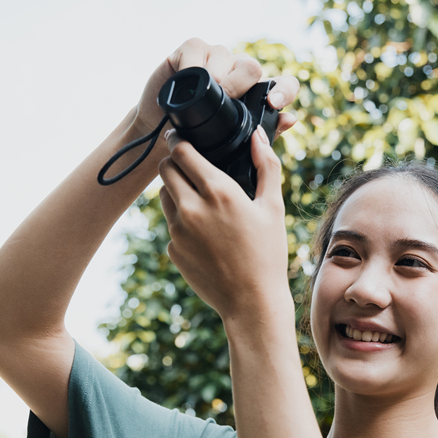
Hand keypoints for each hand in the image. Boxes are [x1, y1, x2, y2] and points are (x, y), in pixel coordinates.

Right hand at [129, 38, 298, 141]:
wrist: (161, 133)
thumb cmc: (198, 140)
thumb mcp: (232, 146)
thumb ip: (263, 137)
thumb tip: (290, 119)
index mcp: (255, 95)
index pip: (283, 84)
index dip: (283, 90)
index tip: (274, 103)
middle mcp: (239, 73)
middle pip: (253, 67)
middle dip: (239, 86)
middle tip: (223, 102)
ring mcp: (217, 58)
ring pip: (226, 58)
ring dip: (214, 79)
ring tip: (200, 98)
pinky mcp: (192, 49)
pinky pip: (198, 50)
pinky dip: (192, 66)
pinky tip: (186, 78)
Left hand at [157, 126, 291, 322]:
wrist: (251, 302)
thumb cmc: (268, 254)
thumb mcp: (273, 207)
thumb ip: (266, 166)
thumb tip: (258, 135)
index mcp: (218, 191)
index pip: (181, 151)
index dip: (180, 141)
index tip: (183, 139)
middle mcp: (192, 208)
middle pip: (165, 169)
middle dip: (175, 163)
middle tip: (189, 166)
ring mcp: (178, 231)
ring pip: (164, 196)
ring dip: (177, 191)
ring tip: (200, 201)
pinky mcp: (172, 250)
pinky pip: (171, 225)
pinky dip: (183, 222)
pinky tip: (205, 234)